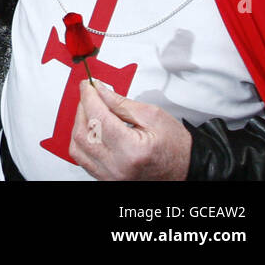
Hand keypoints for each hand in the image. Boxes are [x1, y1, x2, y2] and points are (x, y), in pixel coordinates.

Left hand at [69, 81, 190, 179]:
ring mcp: (111, 176)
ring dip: (79, 124)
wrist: (186, 168)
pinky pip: (83, 159)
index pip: (98, 118)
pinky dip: (81, 141)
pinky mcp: (107, 179)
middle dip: (83, 108)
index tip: (87, 85)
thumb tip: (99, 90)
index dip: (89, 97)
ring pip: (78, 147)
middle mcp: (118, 167)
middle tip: (90, 95)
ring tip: (91, 111)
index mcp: (132, 150)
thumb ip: (120, 102)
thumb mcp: (152, 116)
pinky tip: (91, 129)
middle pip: (84, 132)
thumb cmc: (175, 146)